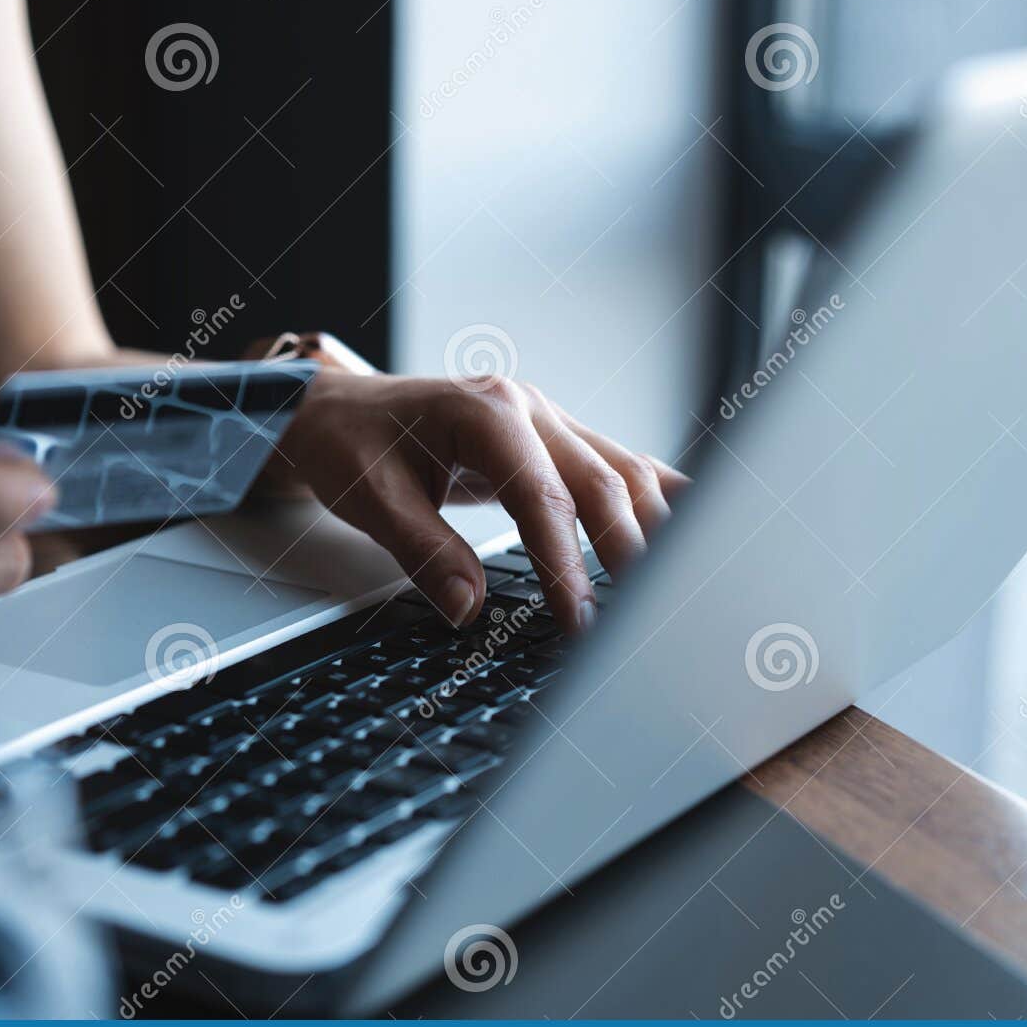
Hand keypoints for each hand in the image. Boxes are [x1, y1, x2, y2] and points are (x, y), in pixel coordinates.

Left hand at [266, 372, 687, 633]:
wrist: (337, 409)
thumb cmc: (351, 443)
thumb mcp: (370, 499)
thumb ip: (424, 552)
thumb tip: (470, 608)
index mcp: (485, 411)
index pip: (544, 496)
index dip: (567, 563)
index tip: (580, 620)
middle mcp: (529, 407)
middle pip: (603, 479)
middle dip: (628, 551)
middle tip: (642, 616)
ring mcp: (548, 418)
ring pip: (624, 469)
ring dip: (654, 526)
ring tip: (674, 585)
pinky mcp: (554, 437)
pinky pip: (616, 464)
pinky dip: (654, 498)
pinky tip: (689, 527)